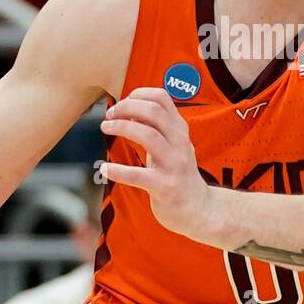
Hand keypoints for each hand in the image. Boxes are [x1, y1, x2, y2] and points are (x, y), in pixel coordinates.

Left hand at [98, 87, 210, 237]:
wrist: (198, 208)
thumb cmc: (178, 174)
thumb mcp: (172, 145)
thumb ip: (156, 127)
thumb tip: (130, 108)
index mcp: (180, 130)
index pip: (162, 97)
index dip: (138, 94)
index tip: (122, 103)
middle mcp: (180, 142)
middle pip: (153, 111)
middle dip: (126, 107)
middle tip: (109, 115)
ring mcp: (174, 164)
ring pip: (148, 135)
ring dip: (122, 127)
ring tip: (105, 128)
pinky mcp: (166, 187)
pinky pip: (138, 175)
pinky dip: (118, 170)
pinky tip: (105, 168)